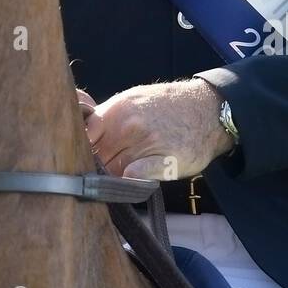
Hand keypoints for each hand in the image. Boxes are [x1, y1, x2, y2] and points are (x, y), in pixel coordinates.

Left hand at [79, 79, 233, 180]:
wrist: (207, 109)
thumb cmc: (166, 107)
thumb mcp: (132, 102)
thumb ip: (106, 120)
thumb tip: (80, 136)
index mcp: (116, 110)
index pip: (84, 137)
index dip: (79, 152)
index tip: (79, 162)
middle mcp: (129, 125)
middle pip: (96, 157)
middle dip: (92, 170)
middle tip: (92, 180)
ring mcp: (148, 142)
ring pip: (113, 170)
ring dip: (109, 181)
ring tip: (109, 186)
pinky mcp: (166, 161)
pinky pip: (139, 174)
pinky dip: (130, 182)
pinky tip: (129, 184)